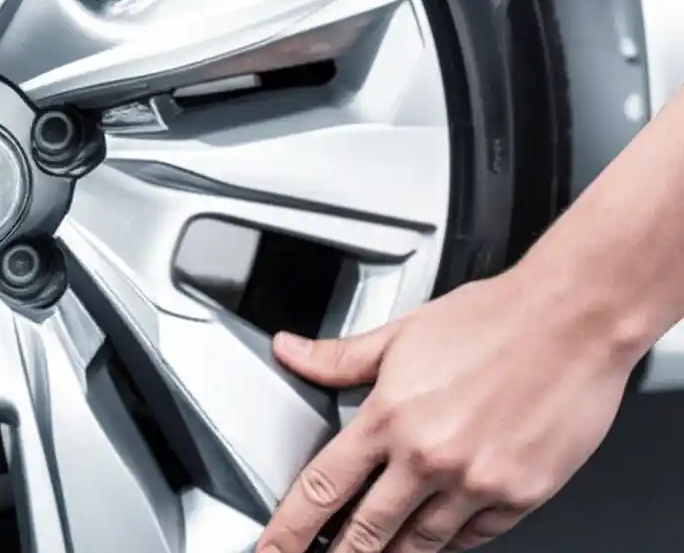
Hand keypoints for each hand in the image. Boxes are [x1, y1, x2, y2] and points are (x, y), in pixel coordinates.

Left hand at [255, 271, 639, 551]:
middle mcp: (429, 456)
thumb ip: (339, 357)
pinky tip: (435, 537)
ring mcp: (476, 482)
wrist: (575, 318)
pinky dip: (449, 541)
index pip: (323, 487)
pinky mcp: (520, 495)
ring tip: (375, 552)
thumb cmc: (496, 320)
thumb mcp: (402, 334)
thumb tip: (290, 352)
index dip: (290, 529)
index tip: (273, 550)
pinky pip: (472, 537)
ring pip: (419, 544)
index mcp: (390, 416)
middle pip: (366, 531)